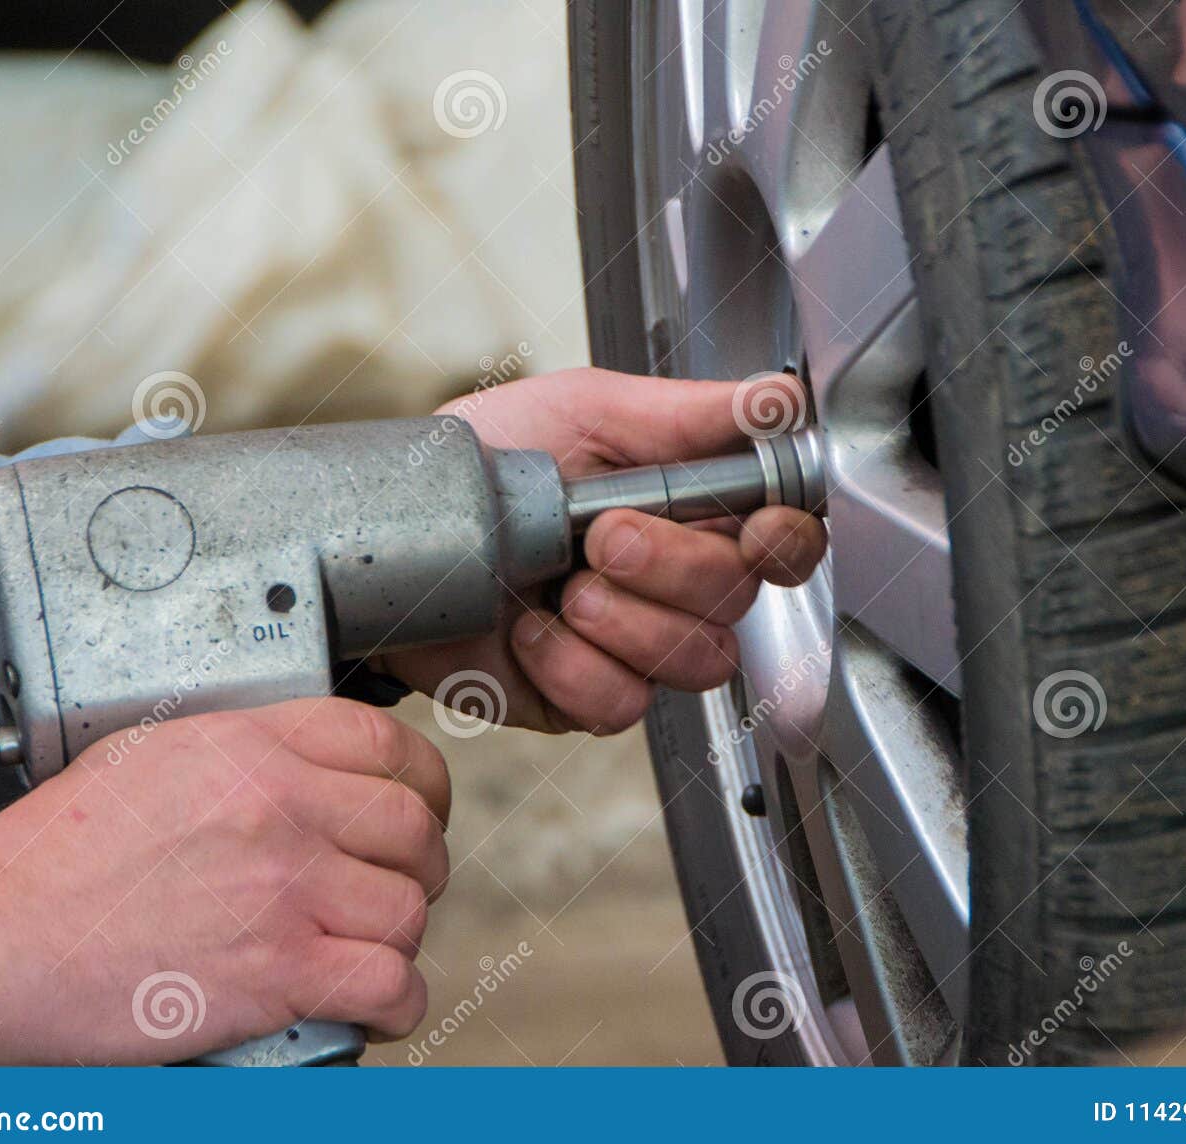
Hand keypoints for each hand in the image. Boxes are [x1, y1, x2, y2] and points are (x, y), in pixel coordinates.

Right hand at [0, 698, 448, 1063]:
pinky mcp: (278, 972)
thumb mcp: (150, 757)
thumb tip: (297, 768)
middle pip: (412, 825)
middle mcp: (282, 811)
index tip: (420, 801)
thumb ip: (239, 751)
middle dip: (420, 858)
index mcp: (251, 749)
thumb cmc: (52, 858)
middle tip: (399, 880)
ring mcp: (286, 891)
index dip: (420, 777)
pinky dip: (398, 1000)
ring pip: (408, 907)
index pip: (384, 741)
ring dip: (403, 931)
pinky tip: (379, 1001)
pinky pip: (389, 982)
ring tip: (374, 943)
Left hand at [380, 368, 827, 733]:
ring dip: (625, 618)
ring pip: (696, 660)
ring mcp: (636, 649)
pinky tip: (531, 629)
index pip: (787, 539)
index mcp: (692, 513)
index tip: (758, 524)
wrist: (397, 534)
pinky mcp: (587, 699)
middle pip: (741, 600)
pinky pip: (623, 703)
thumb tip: (780, 398)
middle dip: (673, 565)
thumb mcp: (586, 411)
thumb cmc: (489, 465)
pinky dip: (572, 664)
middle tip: (603, 535)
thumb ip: (690, 411)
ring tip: (562, 584)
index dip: (788, 538)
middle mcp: (678, 588)